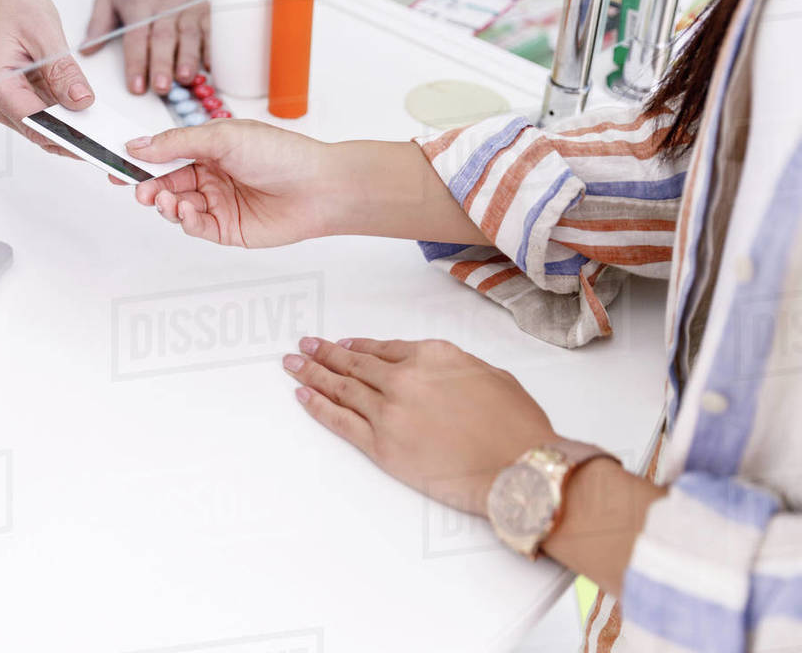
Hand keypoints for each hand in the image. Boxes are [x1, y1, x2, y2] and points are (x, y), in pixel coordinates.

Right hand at [0, 0, 94, 155]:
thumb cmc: (8, 4)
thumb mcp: (45, 33)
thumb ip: (64, 72)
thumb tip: (82, 102)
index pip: (35, 124)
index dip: (68, 137)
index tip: (95, 143)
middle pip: (39, 131)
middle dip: (73, 136)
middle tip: (107, 138)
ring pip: (41, 127)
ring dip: (68, 125)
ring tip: (100, 125)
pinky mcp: (11, 98)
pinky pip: (40, 114)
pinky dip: (61, 113)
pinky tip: (83, 110)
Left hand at [83, 0, 207, 94]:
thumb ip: (97, 25)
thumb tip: (85, 50)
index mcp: (138, 8)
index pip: (136, 39)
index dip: (136, 63)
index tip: (136, 86)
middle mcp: (164, 9)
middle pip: (163, 39)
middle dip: (162, 65)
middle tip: (161, 87)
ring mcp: (186, 9)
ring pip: (188, 36)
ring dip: (188, 59)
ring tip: (185, 79)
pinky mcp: (204, 11)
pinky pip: (209, 31)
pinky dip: (210, 50)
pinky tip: (209, 67)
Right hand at [126, 120, 342, 246]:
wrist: (319, 189)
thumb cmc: (281, 154)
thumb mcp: (223, 136)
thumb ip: (178, 142)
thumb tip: (138, 144)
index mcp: (210, 147)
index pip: (166, 153)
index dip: (141, 160)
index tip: (117, 164)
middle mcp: (212, 175)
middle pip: (167, 182)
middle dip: (149, 186)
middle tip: (137, 189)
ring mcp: (218, 203)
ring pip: (177, 206)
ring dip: (166, 203)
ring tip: (166, 200)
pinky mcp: (227, 229)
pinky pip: (195, 227)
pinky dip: (186, 220)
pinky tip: (188, 211)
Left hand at [283, 336, 560, 516]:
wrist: (518, 466)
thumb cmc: (516, 426)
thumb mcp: (491, 375)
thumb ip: (455, 366)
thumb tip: (436, 371)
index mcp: (432, 355)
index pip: (385, 348)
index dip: (359, 347)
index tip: (343, 345)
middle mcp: (404, 378)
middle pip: (355, 363)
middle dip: (326, 354)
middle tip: (304, 345)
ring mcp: (389, 412)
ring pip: (341, 388)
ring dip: (312, 373)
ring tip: (292, 363)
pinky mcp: (381, 446)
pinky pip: (340, 421)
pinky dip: (317, 406)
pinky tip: (302, 395)